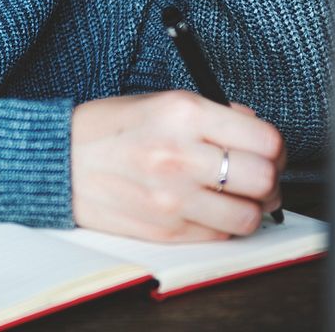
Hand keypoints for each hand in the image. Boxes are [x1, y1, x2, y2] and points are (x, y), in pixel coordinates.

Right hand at [70, 90, 285, 241]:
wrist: (60, 162)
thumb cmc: (108, 128)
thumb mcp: (160, 101)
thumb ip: (211, 113)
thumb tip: (255, 128)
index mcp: (183, 112)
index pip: (263, 139)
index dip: (275, 146)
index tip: (268, 148)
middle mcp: (181, 155)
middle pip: (264, 179)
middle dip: (269, 177)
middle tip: (258, 172)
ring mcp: (174, 198)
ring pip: (249, 216)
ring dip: (251, 206)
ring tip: (236, 194)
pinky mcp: (167, 230)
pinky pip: (221, 235)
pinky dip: (224, 223)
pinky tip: (209, 206)